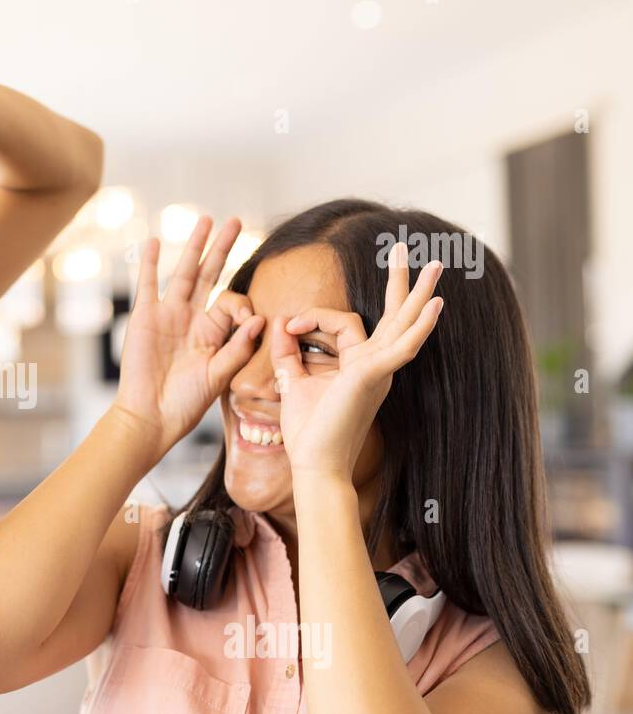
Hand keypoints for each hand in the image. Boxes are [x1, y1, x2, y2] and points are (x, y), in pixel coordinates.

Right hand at [112, 217, 264, 461]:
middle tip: (234, 222)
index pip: (231, 302)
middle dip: (221, 248)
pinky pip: (148, 285)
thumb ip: (238, 347)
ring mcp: (167, 315)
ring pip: (184, 272)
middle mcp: (191, 318)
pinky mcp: (144, 318)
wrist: (151, 416)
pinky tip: (155, 242)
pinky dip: (150, 264)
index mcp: (212, 333)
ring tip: (205, 220)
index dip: (244, 304)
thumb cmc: (186, 403)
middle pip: (209, 274)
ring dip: (194, 246)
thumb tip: (260, 319)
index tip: (249, 319)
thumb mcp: (219, 376)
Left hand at [272, 242, 443, 478]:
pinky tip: (435, 307)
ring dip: (418, 293)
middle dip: (401, 282)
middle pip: (394, 314)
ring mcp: (379, 370)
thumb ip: (288, 354)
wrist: (314, 464)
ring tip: (435, 265)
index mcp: (359, 365)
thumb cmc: (308, 432)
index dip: (311, 317)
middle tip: (408, 249)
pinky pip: (401, 347)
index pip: (342, 322)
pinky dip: (419, 327)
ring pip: (403, 324)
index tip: (286, 326)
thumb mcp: (292, 383)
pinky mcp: (373, 376)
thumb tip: (278, 324)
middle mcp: (375, 364)